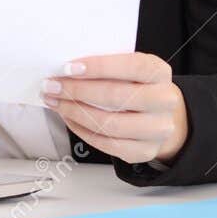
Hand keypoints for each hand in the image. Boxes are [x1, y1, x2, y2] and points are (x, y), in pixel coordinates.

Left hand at [44, 53, 188, 164]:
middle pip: (117, 96)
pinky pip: (108, 145)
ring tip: (55, 102)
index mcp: (159, 72)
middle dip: (77, 91)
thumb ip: (104, 66)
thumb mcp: (127, 68)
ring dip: (75, 112)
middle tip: (52, 86)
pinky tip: (69, 118)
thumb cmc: (135, 85)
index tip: (68, 68)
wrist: (159, 114)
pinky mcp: (145, 151)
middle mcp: (164, 100)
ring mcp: (158, 129)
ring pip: (110, 124)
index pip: (132, 66)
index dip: (98, 66)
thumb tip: (66, 69)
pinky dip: (82, 131)